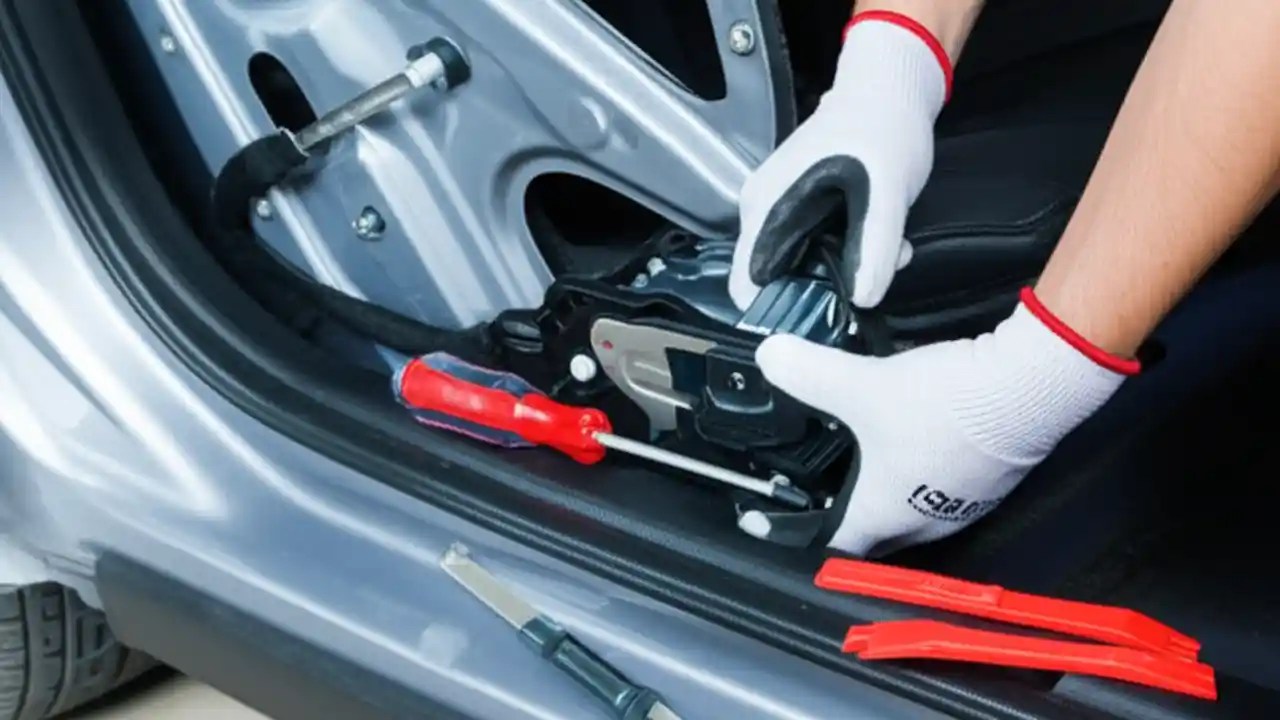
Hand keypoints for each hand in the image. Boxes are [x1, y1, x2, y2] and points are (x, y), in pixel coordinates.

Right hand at [729, 12, 952, 310]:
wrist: (891, 89)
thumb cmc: (882, 129)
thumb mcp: (887, 192)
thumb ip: (874, 246)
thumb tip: (863, 299)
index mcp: (767, 208)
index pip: (747, 284)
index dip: (777, 313)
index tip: (820, 323)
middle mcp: (763, 211)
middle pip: (774, 279)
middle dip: (820, 292)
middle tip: (868, 284)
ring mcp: (780, 208)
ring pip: (798, 265)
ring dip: (840, 273)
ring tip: (883, 257)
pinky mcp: (801, 206)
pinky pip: (811, 246)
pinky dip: (844, 253)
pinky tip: (877, 241)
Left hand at [756, 289, 1139, 556]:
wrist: (1030, 387)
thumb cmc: (948, 404)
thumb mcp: (862, 384)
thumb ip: (809, 373)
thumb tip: (769, 357)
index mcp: (886, 513)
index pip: (836, 544)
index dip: (802, 534)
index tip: (780, 522)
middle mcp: (924, 522)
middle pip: (875, 536)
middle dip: (848, 520)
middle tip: (823, 494)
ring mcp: (962, 504)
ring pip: (914, 516)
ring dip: (891, 498)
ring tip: (866, 468)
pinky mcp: (989, 481)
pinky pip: (945, 492)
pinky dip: (925, 477)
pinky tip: (918, 444)